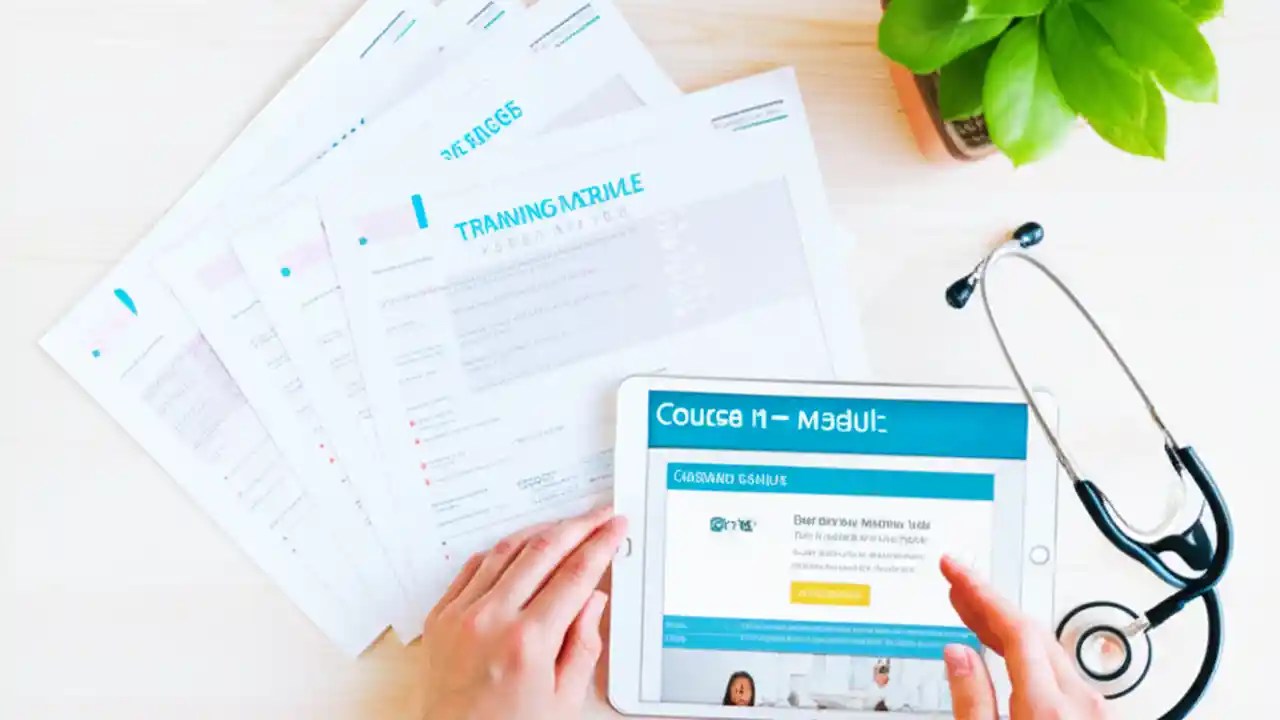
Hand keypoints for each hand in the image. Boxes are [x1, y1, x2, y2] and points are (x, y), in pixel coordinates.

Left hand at [421, 506, 627, 719]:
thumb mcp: (564, 700)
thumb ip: (584, 643)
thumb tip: (593, 597)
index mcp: (528, 642)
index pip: (576, 574)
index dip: (601, 543)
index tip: (615, 527)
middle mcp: (491, 620)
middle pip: (543, 550)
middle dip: (578, 525)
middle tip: (599, 515)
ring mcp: (461, 615)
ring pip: (506, 550)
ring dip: (541, 531)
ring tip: (565, 526)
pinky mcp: (440, 617)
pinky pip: (473, 567)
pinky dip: (501, 552)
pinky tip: (520, 549)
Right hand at [941, 556, 1108, 719]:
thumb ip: (972, 700)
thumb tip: (957, 654)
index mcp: (1049, 708)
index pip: (1015, 629)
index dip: (980, 592)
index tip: (955, 570)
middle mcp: (1081, 701)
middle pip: (1033, 633)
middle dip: (990, 604)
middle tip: (957, 585)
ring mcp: (1094, 708)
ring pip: (1047, 651)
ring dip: (1008, 627)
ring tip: (972, 612)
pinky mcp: (1095, 714)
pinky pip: (1059, 671)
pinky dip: (1029, 653)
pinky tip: (1007, 650)